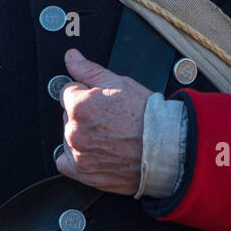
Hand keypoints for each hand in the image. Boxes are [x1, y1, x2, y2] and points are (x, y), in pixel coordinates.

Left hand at [55, 48, 151, 194]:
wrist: (166, 147)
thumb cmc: (147, 116)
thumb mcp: (119, 82)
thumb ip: (88, 69)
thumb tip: (71, 57)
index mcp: (80, 106)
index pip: (67, 91)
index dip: (85, 91)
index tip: (100, 98)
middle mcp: (75, 132)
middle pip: (67, 115)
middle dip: (82, 113)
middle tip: (108, 116)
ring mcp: (79, 154)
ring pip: (68, 137)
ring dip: (81, 133)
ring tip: (107, 133)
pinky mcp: (85, 173)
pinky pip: (64, 163)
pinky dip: (74, 156)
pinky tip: (93, 150)